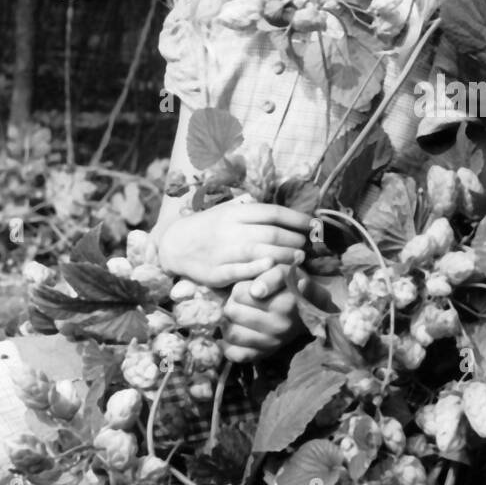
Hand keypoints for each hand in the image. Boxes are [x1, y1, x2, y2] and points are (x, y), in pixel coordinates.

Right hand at [156, 198, 314, 288]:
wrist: (174, 245)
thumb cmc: (209, 227)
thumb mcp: (228, 212)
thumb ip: (254, 214)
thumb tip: (289, 214)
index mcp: (234, 212)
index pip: (272, 212)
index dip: (295, 218)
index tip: (312, 224)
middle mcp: (229, 229)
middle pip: (271, 233)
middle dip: (294, 239)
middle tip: (307, 245)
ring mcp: (222, 251)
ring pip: (260, 252)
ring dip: (285, 255)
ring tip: (299, 258)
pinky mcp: (215, 272)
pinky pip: (241, 271)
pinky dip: (259, 268)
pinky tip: (274, 267)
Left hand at [220, 263, 337, 363]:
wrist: (309, 307)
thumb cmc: (292, 284)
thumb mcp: (285, 271)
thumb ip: (271, 276)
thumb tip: (256, 292)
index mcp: (284, 304)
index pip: (239, 293)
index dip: (239, 287)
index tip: (248, 288)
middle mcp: (279, 327)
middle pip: (232, 312)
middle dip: (232, 303)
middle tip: (240, 301)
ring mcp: (272, 343)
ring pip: (232, 334)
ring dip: (227, 323)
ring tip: (235, 315)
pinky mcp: (265, 354)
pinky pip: (237, 355)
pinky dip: (227, 345)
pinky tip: (230, 334)